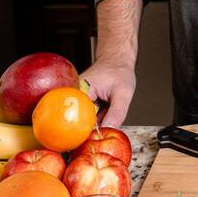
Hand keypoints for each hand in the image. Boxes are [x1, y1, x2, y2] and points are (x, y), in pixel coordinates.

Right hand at [85, 0, 142, 126]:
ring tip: (106, 107)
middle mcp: (75, 94)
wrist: (116, 60)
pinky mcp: (82, 102)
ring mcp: (77, 99)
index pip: (78, 118)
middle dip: (94, 126)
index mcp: (80, 90)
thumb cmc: (119, 71)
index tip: (96, 136)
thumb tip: (109, 130)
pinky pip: (88, 116)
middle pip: (80, 121)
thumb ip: (117, 113)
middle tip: (107, 116)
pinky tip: (104, 108)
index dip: (87, 130)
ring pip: (85, 120)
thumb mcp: (123, 93)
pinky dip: (98, 117)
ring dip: (97, 121)